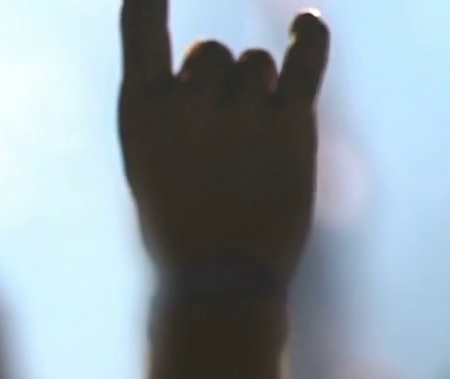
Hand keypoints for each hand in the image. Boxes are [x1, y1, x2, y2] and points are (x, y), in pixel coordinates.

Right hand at [118, 1, 329, 278]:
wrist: (220, 281)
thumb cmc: (177, 225)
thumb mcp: (150, 162)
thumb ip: (172, 108)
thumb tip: (213, 59)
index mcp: (140, 110)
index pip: (142, 22)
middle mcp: (189, 100)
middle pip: (211, 54)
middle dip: (216, 82)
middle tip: (218, 142)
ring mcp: (242, 108)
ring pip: (256, 65)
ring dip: (257, 93)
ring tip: (250, 151)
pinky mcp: (292, 122)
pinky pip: (306, 56)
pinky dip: (309, 36)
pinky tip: (306, 24)